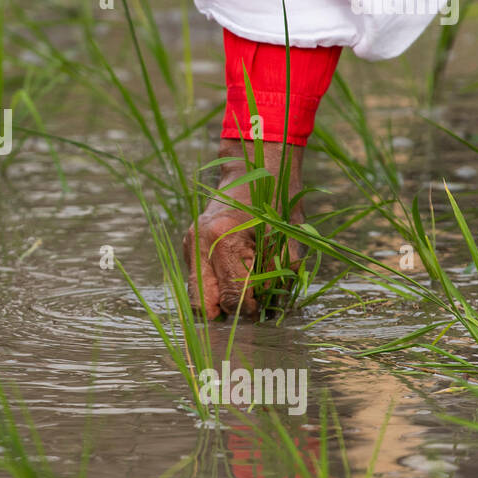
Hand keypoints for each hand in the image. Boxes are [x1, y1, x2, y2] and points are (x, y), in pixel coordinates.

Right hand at [182, 138, 305, 318]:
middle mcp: (200, 242)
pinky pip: (198, 277)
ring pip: (196, 293)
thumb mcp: (288, 237)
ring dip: (218, 299)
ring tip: (242, 293)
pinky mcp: (189, 243)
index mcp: (224, 238)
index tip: (263, 308)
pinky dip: (214, 284)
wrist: (254, 166)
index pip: (232, 295)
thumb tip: (271, 305)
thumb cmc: (277, 199)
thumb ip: (280, 272)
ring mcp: (190, 243)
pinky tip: (233, 275)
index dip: (250, 309)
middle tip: (250, 307)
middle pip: (203, 303)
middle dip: (227, 311)